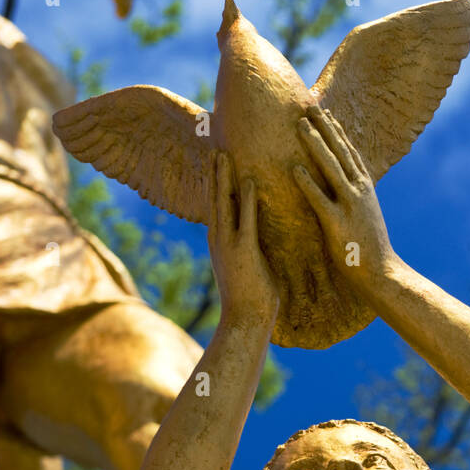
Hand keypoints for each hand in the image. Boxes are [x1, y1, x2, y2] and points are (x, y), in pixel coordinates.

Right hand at [207, 152, 278, 327]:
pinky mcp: (244, 252)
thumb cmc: (251, 299)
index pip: (217, 207)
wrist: (245, 320)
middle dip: (215, 174)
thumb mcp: (247, 267)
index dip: (216, 185)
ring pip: (224, 204)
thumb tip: (254, 240)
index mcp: (220, 243)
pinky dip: (247, 200)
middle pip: (215, 199)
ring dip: (224, 179)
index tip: (216, 164)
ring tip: (223, 155)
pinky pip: (246, 220)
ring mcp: (230, 246)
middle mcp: (220, 240)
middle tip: (214, 149)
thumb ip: (247, 249)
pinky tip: (249, 181)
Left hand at [293, 107, 395, 289]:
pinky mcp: (338, 224)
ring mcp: (350, 206)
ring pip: (331, 167)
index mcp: (365, 188)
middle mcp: (359, 191)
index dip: (336, 130)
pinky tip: (294, 168)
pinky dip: (307, 182)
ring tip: (299, 124)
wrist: (383, 274)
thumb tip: (345, 188)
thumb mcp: (364, 216)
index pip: (349, 152)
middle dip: (324, 126)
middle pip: (340, 151)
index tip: (325, 111)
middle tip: (308, 104)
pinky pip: (320, 199)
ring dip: (315, 143)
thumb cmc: (369, 249)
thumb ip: (353, 199)